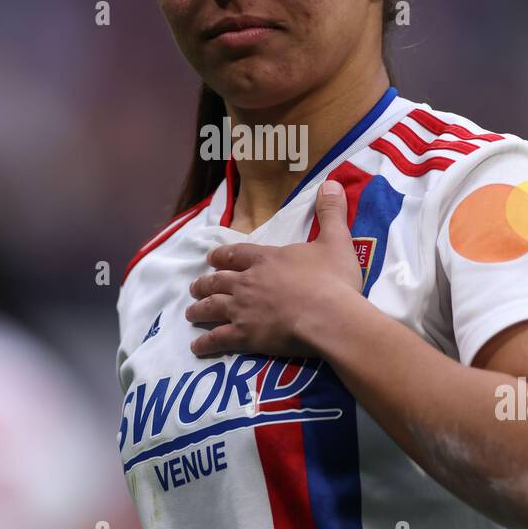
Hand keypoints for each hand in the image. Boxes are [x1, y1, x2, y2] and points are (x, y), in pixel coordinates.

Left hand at [185, 179, 364, 357]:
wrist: (330, 317)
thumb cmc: (333, 280)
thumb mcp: (337, 241)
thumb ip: (331, 213)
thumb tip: (331, 182)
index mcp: (267, 258)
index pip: (236, 253)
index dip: (222, 256)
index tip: (211, 258)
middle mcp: (248, 281)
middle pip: (218, 280)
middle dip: (204, 283)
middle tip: (195, 287)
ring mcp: (243, 309)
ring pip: (212, 307)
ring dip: (199, 308)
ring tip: (190, 312)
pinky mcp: (245, 335)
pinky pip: (218, 338)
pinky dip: (205, 342)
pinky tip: (197, 346)